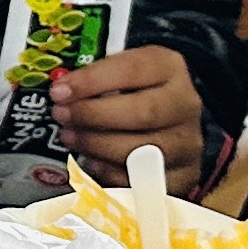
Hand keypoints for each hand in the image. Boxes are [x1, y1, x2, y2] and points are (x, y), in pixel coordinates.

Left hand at [55, 43, 205, 187]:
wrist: (168, 123)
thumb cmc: (134, 92)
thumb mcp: (120, 73)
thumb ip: (98, 79)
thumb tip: (62, 93)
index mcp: (169, 68)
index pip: (133, 70)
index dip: (92, 81)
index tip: (59, 91)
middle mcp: (186, 104)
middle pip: (142, 112)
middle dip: (93, 115)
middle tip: (62, 115)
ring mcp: (187, 143)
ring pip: (142, 149)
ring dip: (97, 145)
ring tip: (70, 137)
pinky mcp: (184, 176)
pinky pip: (144, 180)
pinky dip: (111, 172)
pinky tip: (91, 162)